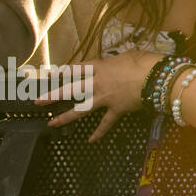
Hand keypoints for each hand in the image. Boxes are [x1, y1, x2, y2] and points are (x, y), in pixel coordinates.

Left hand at [36, 49, 160, 140]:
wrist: (158, 78)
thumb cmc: (145, 62)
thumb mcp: (128, 55)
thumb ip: (117, 61)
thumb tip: (116, 63)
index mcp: (100, 67)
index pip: (77, 69)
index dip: (62, 71)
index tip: (49, 74)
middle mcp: (98, 83)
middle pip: (71, 90)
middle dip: (53, 96)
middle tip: (37, 102)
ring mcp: (105, 98)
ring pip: (81, 109)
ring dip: (65, 117)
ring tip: (52, 123)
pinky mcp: (116, 110)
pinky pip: (105, 123)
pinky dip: (99, 132)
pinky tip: (91, 140)